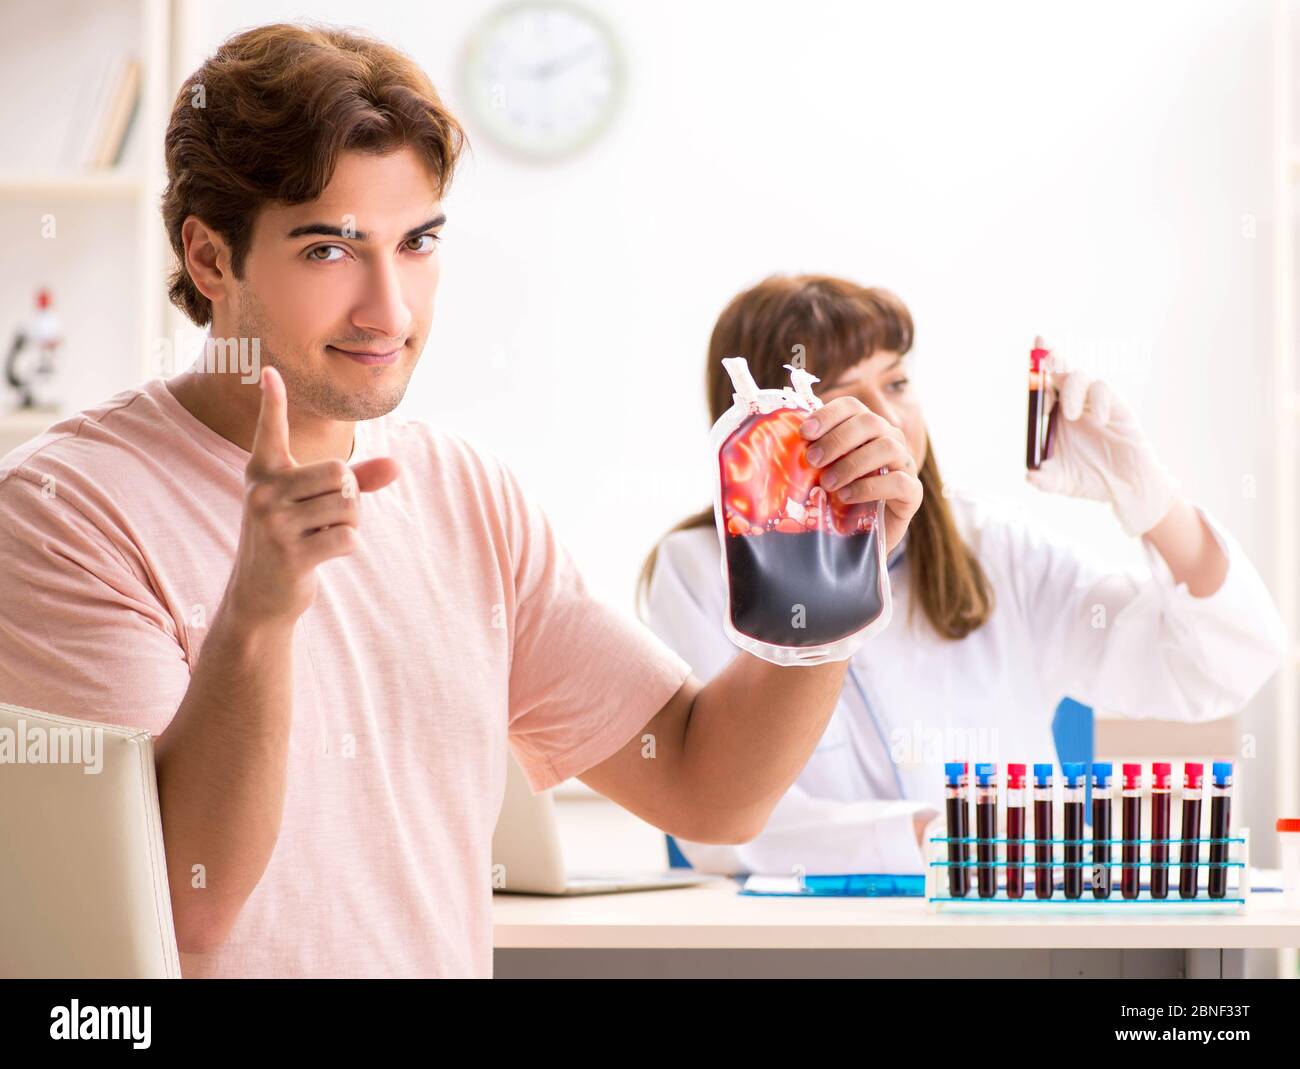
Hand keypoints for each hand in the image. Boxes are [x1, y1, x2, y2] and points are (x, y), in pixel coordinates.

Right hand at [226, 367, 399, 627]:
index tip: (270, 370)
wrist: (261, 595)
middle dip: (350, 496)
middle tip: (326, 518)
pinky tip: (321, 554)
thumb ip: (357, 482)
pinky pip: (348, 536)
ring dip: (350, 523)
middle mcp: (263, 492)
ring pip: (348, 504)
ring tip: (321, 536)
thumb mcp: (318, 505)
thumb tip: (396, 466)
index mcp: (264, 473)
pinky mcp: (290, 553)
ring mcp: (273, 522)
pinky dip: (347, 545)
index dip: (273, 401)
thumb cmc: (292, 539)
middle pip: (340, 472)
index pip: (271, 430)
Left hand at [798, 395, 922, 554]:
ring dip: (852, 463)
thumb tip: (780, 440)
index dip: (827, 415)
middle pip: (869, 422)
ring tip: (828, 483)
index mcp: (866, 429)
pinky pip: (898, 481)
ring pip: (887, 447)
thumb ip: (810, 456)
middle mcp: (889, 440)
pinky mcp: (913, 493)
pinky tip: (847, 497)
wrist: (861, 539)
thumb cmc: (837, 500)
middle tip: (812, 461)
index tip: (804, 433)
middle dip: (837, 439)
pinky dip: (869, 487)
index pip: (851, 406)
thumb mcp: (821, 474)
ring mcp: (905, 464)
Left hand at [1025, 339, 1178, 536]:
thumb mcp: (1061, 482)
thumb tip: (1030, 475)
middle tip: (1041, 346)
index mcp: (1054, 416)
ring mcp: (1094, 403)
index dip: (1034, 370)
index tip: (1028, 358)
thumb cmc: (1091, 478)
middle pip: (1059, 371)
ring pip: (1081, 376)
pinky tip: (1099, 419)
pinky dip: (1098, 401)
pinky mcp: (1116, 406)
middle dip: (1049, 355)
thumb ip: (1044, 479)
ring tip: (1070, 415)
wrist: (1125, 487)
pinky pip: (1104, 390)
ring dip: (1070, 389)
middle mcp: (1073, 403)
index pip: (1041, 387)